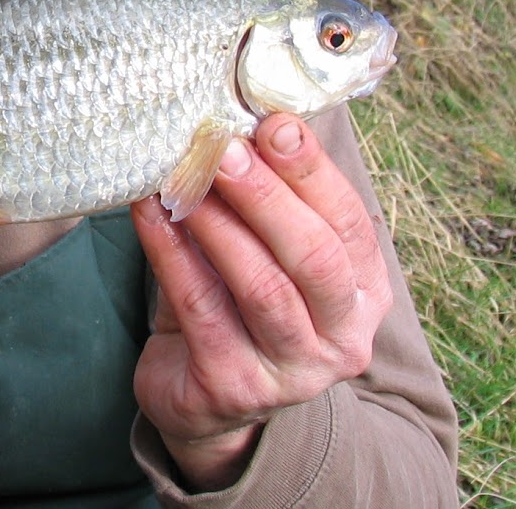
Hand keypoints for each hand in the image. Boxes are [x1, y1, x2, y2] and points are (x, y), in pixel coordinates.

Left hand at [131, 113, 392, 490]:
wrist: (207, 396)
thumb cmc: (241, 303)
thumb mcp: (271, 252)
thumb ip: (273, 198)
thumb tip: (245, 118)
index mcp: (364, 293)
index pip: (349, 225)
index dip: (311, 172)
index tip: (273, 124)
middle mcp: (342, 338)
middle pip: (313, 259)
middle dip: (267, 196)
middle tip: (224, 149)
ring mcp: (291, 371)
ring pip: (260, 286)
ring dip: (217, 223)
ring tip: (183, 178)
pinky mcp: (233, 386)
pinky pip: (201, 308)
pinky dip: (172, 254)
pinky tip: (150, 215)